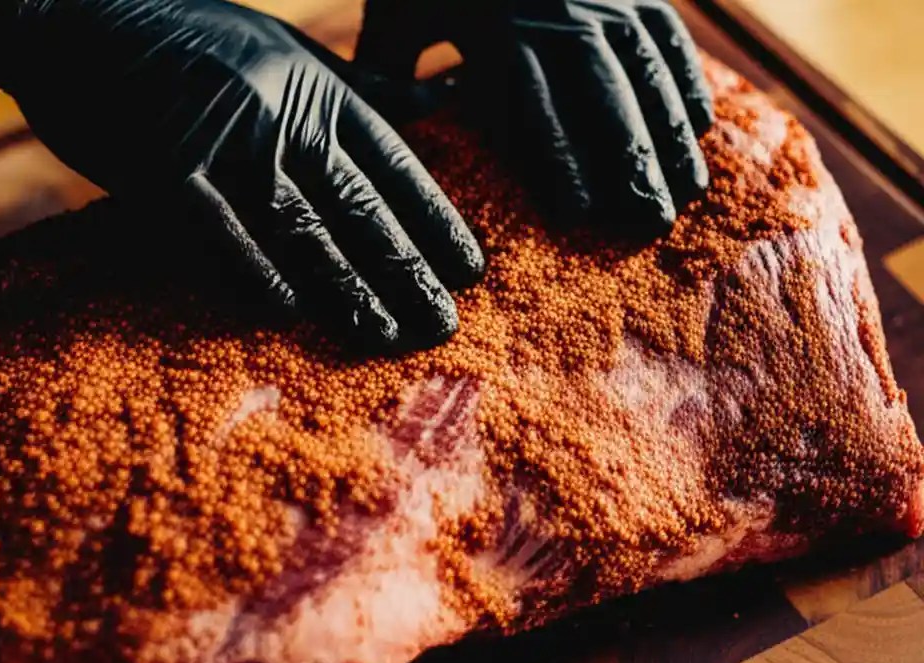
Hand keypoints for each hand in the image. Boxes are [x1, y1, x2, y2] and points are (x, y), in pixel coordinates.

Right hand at [0, 0, 484, 351]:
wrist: (78, 15)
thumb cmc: (187, 36)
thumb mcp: (287, 48)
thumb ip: (362, 83)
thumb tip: (443, 94)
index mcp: (315, 88)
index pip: (392, 163)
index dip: (433, 218)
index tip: (467, 270)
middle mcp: (281, 114)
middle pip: (357, 204)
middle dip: (404, 270)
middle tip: (440, 326)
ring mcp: (223, 139)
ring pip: (299, 227)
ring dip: (346, 288)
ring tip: (384, 337)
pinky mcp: (163, 166)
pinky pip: (216, 229)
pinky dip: (250, 271)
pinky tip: (287, 312)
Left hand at [357, 0, 714, 234]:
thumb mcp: (394, 20)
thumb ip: (385, 78)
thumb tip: (383, 140)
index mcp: (489, 27)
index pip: (529, 101)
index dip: (557, 158)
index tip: (578, 213)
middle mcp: (551, 9)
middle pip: (599, 90)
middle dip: (630, 158)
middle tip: (650, 221)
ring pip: (642, 67)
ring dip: (669, 131)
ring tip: (687, 192)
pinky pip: (667, 31)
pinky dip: (687, 77)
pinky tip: (699, 128)